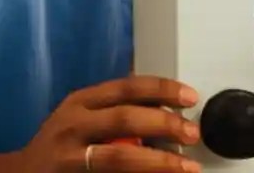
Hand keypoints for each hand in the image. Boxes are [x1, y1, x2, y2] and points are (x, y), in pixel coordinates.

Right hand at [11, 75, 202, 172]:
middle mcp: (73, 126)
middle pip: (125, 120)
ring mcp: (70, 159)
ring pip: (120, 158)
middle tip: (193, 133)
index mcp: (80, 102)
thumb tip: (166, 107)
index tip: (190, 97)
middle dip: (164, 125)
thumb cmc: (60, 144)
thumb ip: (114, 109)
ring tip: (187, 168)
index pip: (126, 88)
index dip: (161, 89)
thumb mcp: (81, 116)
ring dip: (158, 163)